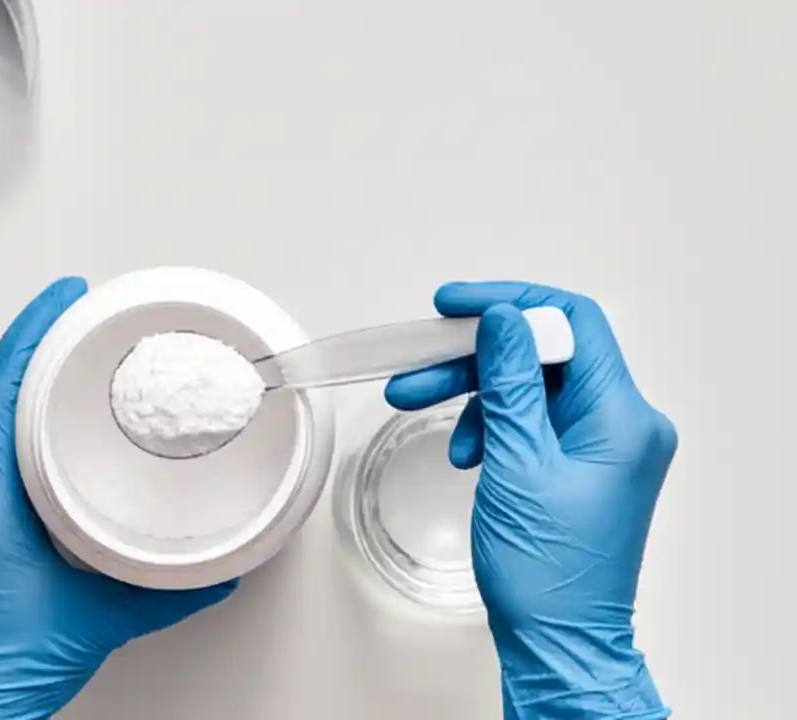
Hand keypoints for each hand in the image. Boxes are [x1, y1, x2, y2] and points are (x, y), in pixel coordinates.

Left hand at [0, 278, 236, 719]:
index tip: (62, 300)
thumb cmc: (12, 664)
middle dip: (28, 342)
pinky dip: (17, 415)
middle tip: (71, 309)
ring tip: (63, 348)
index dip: (27, 336)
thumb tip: (220, 564)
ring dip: (20, 375)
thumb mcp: (102, 615)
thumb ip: (168, 588)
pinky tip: (49, 418)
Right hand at [386, 282, 675, 718]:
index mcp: (622, 418)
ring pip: (531, 389)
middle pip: (543, 357)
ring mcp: (605, 447)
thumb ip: (508, 383)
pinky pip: (535, 422)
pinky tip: (465, 453)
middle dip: (473, 359)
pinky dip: (492, 426)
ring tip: (417, 408)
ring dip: (474, 395)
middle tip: (417, 367)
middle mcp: (624, 425)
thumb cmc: (547, 572)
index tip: (453, 304)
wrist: (559, 643)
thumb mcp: (516, 463)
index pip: (572, 323)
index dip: (509, 304)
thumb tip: (502, 319)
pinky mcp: (583, 467)